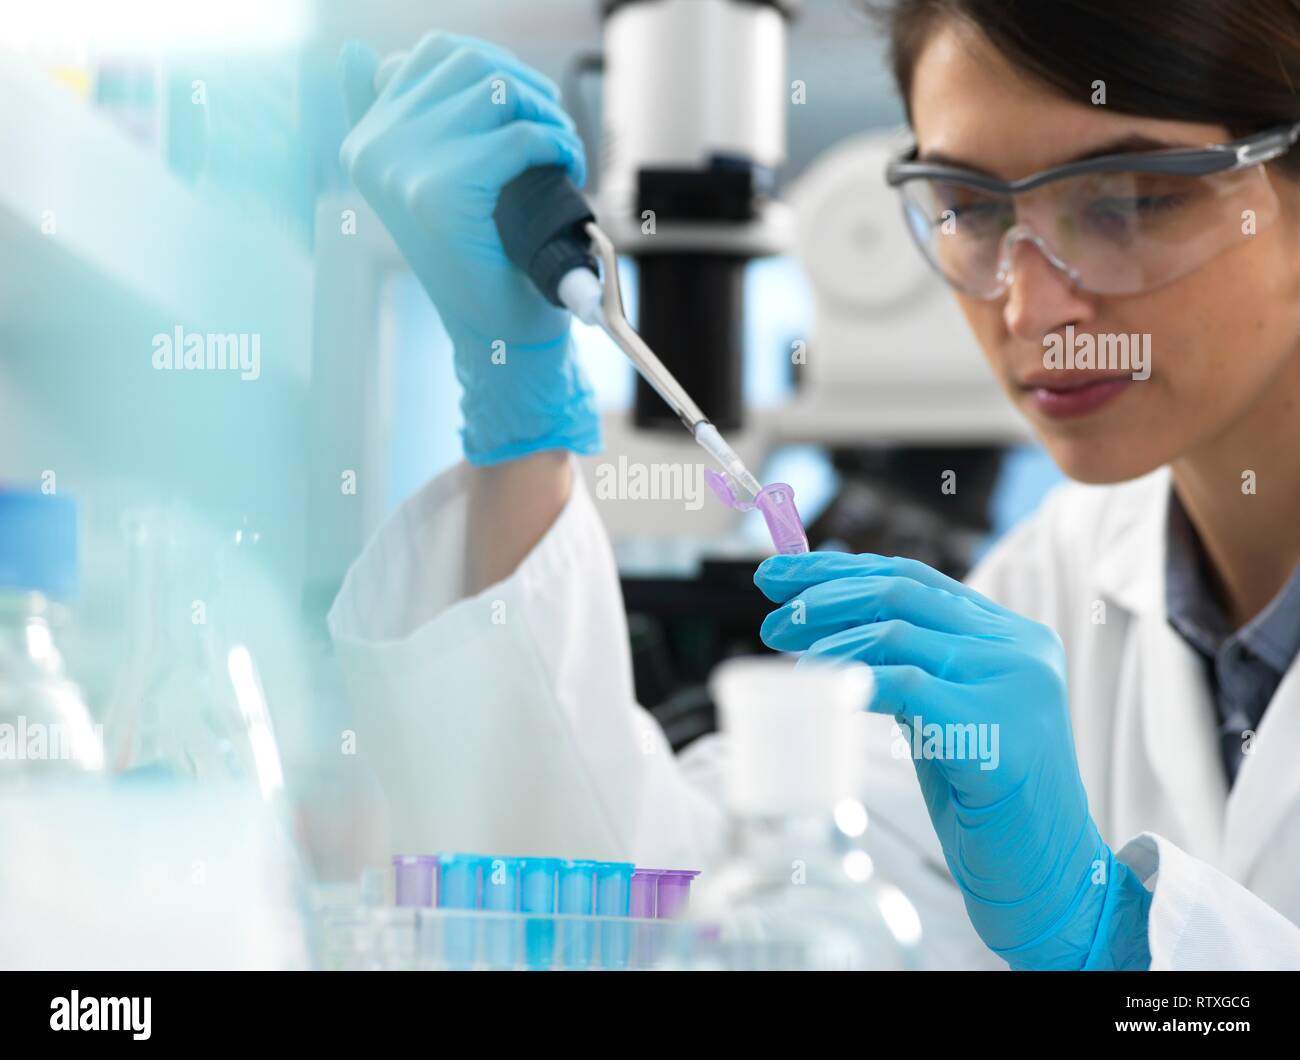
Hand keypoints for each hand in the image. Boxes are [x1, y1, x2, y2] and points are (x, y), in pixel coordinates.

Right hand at [337, 34, 600, 463]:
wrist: (496, 336)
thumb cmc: (480, 260)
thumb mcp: (430, 184)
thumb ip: (404, 123)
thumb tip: (357, 53)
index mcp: (365, 144)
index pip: (432, 55)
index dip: (494, 69)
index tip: (522, 107)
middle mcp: (372, 150)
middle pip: (469, 61)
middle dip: (526, 86)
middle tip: (552, 128)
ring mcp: (402, 169)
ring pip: (497, 88)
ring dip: (545, 111)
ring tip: (559, 147)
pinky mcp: (442, 192)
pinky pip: (521, 136)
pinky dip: (557, 144)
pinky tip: (565, 168)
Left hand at [755, 551, 1151, 969]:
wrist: (1048, 877)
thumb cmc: (986, 803)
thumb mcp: (946, 713)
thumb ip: (912, 667)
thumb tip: (827, 632)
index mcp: (1012, 636)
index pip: (915, 578)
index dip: (841, 571)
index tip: (783, 574)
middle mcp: (1019, 648)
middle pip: (903, 591)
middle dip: (824, 594)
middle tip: (770, 614)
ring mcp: (1014, 684)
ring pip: (899, 630)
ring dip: (829, 638)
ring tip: (786, 653)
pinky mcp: (996, 729)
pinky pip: (905, 685)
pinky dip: (853, 680)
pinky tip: (819, 689)